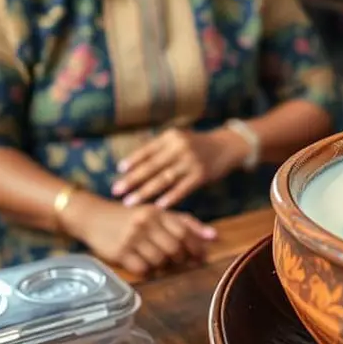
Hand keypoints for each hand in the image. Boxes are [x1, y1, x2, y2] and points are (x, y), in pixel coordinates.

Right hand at [68, 196, 216, 275]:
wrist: (93, 216)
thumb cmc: (130, 216)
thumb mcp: (157, 213)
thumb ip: (185, 222)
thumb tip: (213, 236)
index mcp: (156, 212)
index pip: (184, 232)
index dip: (196, 246)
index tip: (201, 255)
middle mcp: (145, 224)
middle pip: (175, 248)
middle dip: (181, 258)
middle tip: (180, 260)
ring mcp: (132, 239)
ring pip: (160, 260)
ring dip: (164, 264)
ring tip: (159, 259)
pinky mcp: (120, 253)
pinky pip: (143, 269)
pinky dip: (148, 269)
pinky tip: (143, 262)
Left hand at [112, 128, 248, 207]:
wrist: (226, 147)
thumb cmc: (196, 145)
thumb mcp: (178, 138)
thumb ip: (159, 148)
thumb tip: (131, 162)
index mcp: (171, 137)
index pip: (147, 150)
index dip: (133, 160)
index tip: (119, 170)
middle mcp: (180, 147)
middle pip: (152, 166)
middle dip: (132, 179)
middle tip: (116, 190)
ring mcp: (191, 162)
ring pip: (163, 180)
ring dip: (145, 192)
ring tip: (130, 202)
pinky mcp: (201, 176)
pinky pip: (182, 189)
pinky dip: (169, 198)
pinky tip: (157, 207)